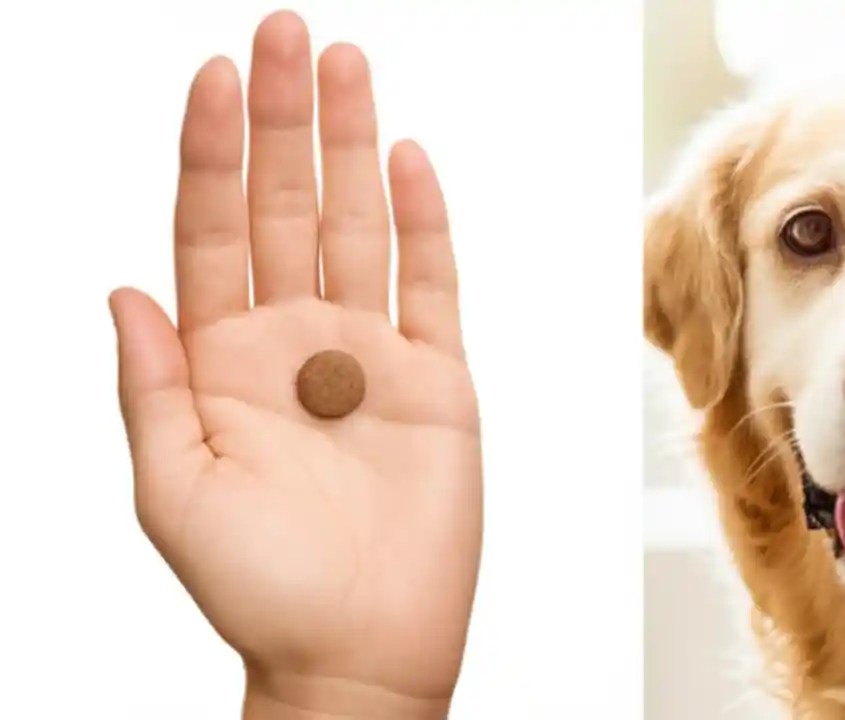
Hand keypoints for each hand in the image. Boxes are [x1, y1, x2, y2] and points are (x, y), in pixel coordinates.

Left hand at [109, 12, 479, 717]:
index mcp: (221, 357)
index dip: (208, 152)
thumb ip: (150, 382)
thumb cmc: (256, 584)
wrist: (357, 649)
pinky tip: (408, 160)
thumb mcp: (170, 487)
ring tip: (345, 65)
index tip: (213, 74)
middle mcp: (294, 339)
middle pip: (284, 206)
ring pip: (358, 227)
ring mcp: (369, 353)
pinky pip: (432, 285)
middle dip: (281, 121)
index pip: (209, 230)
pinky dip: (424, 223)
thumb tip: (121, 287)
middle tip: (286, 31)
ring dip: (352, 146)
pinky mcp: (438, 378)